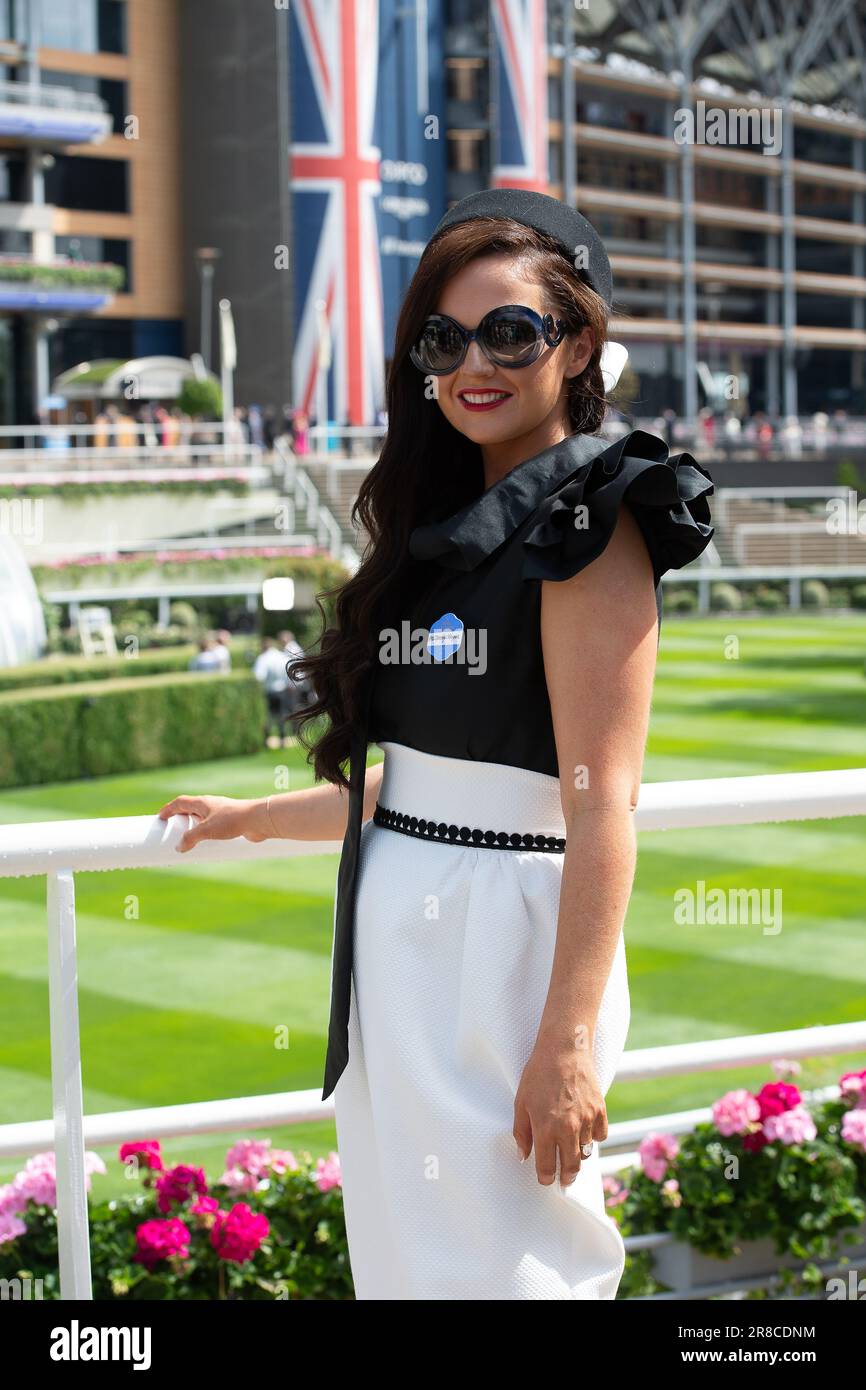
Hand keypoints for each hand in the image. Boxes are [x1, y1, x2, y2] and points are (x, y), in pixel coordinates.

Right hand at [157, 794, 268, 851]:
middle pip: (190, 808)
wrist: (257, 820)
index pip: (180, 802)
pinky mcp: (229, 822)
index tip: (160, 817)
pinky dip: (204, 833)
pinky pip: (212, 827)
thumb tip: (178, 848)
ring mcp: (220, 813)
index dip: (168, 809)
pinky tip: (205, 843)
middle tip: (171, 828)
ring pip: (202, 818)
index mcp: (202, 802)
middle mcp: (210, 805)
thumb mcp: (206, 830)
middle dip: (179, 817)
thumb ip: (190, 838)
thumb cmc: (232, 820)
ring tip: (186, 838)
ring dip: (192, 826)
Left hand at [513, 1032, 607, 1188]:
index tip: (545, 1179)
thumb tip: (523, 1156)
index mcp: (545, 1129)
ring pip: (586, 1151)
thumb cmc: (538, 1074)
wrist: (564, 1049)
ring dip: (578, 1156)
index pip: (547, 1167)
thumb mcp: (521, 1102)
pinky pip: (600, 1136)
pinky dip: (594, 1138)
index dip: (545, 1178)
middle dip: (566, 1177)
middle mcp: (568, 1129)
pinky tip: (586, 1133)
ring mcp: (587, 1120)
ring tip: (572, 1154)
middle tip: (564, 1180)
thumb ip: (521, 1132)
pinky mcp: (600, 1110)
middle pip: (571, 1167)